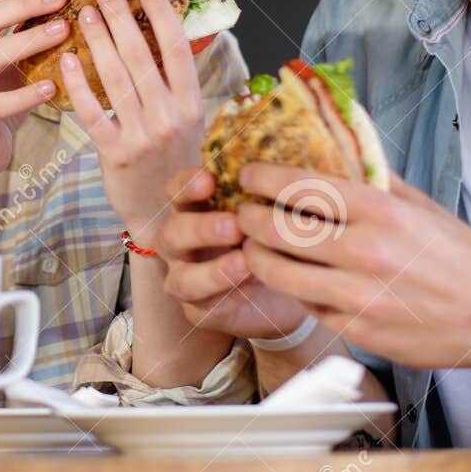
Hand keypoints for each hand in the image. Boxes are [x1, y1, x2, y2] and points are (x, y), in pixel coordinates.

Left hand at [59, 0, 202, 239]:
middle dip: (122, 18)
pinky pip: (93, 111)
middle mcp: (170, 117)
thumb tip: (171, 36)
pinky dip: (78, 84)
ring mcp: (142, 135)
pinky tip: (65, 59)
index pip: (179, 51)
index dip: (163, 16)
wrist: (164, 218)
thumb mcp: (190, 124)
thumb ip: (179, 86)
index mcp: (192, 105)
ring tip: (84, 12)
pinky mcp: (114, 152)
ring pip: (116, 78)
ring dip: (99, 41)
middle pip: (143, 57)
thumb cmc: (174, 164)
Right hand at [158, 167, 314, 339]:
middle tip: (235, 225)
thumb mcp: (274, 209)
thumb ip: (272, 190)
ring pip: (182, 279)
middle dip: (200, 228)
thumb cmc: (275, 234)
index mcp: (192, 210)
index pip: (175, 191)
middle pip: (172, 233)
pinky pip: (205, 307)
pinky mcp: (198, 311)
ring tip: (245, 262)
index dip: (186, 185)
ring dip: (212, 271)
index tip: (209, 179)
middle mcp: (180, 244)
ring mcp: (185, 279)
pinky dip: (229, 297)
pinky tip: (254, 286)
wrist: (286, 284)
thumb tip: (298, 160)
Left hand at [236, 163, 470, 370]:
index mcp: (381, 212)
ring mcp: (357, 295)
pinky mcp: (355, 329)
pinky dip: (291, 288)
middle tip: (241, 211)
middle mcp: (365, 252)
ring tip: (252, 245)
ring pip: (278, 272)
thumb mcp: (422, 206)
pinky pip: (304, 303)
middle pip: (277, 229)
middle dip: (248, 217)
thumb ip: (376, 180)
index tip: (248, 174)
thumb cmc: (460, 257)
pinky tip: (291, 276)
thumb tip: (337, 150)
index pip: (302, 186)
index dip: (263, 178)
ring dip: (255, 255)